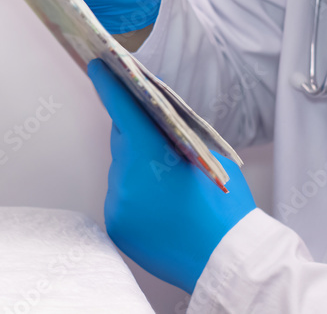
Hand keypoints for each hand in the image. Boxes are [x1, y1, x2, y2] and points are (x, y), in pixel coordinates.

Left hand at [87, 59, 255, 292]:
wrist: (228, 261)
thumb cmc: (225, 206)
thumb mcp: (208, 156)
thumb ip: (177, 137)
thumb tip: (157, 126)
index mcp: (149, 151)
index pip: (121, 107)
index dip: (108, 84)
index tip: (97, 66)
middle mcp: (125, 174)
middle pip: (122, 141)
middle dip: (136, 136)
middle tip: (156, 140)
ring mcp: (118, 201)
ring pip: (122, 173)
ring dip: (138, 173)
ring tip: (171, 190)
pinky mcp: (116, 224)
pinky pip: (121, 200)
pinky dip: (136, 200)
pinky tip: (161, 210)